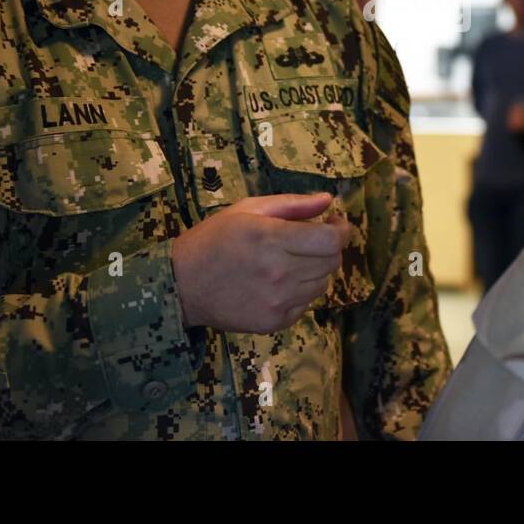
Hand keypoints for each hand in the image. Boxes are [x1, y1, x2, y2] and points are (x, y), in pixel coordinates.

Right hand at [170, 192, 351, 333]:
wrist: (182, 284)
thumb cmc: (214, 238)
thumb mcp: (248, 209)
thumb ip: (293, 204)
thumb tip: (329, 201)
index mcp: (272, 238)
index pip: (331, 240)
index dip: (341, 231)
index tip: (335, 224)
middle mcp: (279, 272)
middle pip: (331, 262)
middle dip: (329, 248)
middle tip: (313, 240)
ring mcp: (278, 301)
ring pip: (322, 284)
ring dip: (315, 270)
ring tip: (292, 261)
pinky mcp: (274, 323)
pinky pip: (306, 305)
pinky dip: (301, 293)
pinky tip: (280, 283)